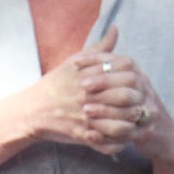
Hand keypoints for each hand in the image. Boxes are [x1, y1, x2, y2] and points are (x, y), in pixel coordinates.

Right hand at [21, 27, 128, 155]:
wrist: (30, 112)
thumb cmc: (53, 85)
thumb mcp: (73, 62)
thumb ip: (98, 48)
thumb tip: (115, 28)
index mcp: (88, 75)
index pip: (122, 70)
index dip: (134, 75)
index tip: (137, 81)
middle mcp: (87, 95)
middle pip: (123, 96)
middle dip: (136, 100)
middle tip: (142, 103)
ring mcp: (84, 116)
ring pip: (118, 122)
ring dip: (129, 124)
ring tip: (135, 122)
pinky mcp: (80, 135)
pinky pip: (105, 143)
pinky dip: (117, 144)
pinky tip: (123, 141)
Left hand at [73, 39, 173, 160]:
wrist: (163, 135)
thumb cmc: (136, 106)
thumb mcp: (128, 82)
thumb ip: (114, 62)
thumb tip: (113, 27)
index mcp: (140, 76)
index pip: (122, 62)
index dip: (100, 60)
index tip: (76, 62)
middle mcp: (145, 90)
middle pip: (128, 80)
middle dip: (104, 81)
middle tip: (82, 85)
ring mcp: (147, 111)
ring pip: (128, 106)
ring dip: (106, 108)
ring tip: (85, 110)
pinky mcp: (144, 133)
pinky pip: (126, 132)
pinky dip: (107, 133)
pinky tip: (89, 134)